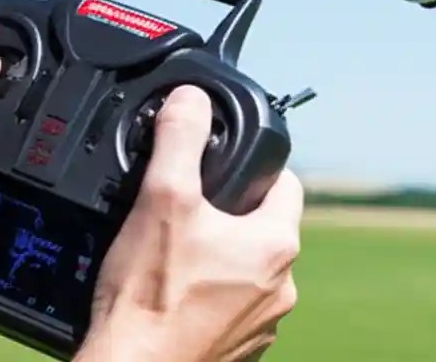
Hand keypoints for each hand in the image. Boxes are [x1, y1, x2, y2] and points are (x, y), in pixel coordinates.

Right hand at [75, 86, 302, 361]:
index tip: (222, 165)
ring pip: (246, 269)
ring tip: (175, 253)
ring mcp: (261, 322)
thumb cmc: (150, 299)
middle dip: (229, 214)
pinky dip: (207, 296)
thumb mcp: (162, 199)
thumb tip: (191, 98)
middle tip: (187, 210)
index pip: (285, 182)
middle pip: (263, 227)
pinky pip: (230, 306)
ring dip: (219, 257)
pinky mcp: (236, 347)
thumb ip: (180, 139)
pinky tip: (174, 292)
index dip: (254, 166)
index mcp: (276, 244)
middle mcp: (281, 285)